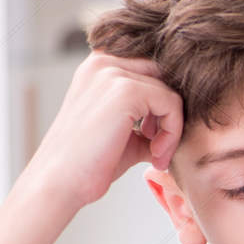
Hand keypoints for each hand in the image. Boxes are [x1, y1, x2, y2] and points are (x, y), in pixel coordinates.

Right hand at [20, 51, 183, 210]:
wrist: (60, 182)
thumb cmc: (90, 162)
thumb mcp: (125, 131)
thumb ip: (150, 117)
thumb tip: (183, 117)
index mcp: (100, 66)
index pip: (154, 70)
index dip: (164, 105)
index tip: (155, 138)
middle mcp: (104, 61)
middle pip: (165, 77)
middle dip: (171, 113)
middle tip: (160, 148)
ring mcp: (112, 72)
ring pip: (171, 92)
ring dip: (172, 128)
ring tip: (157, 155)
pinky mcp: (125, 90)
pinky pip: (171, 104)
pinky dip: (172, 133)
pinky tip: (155, 155)